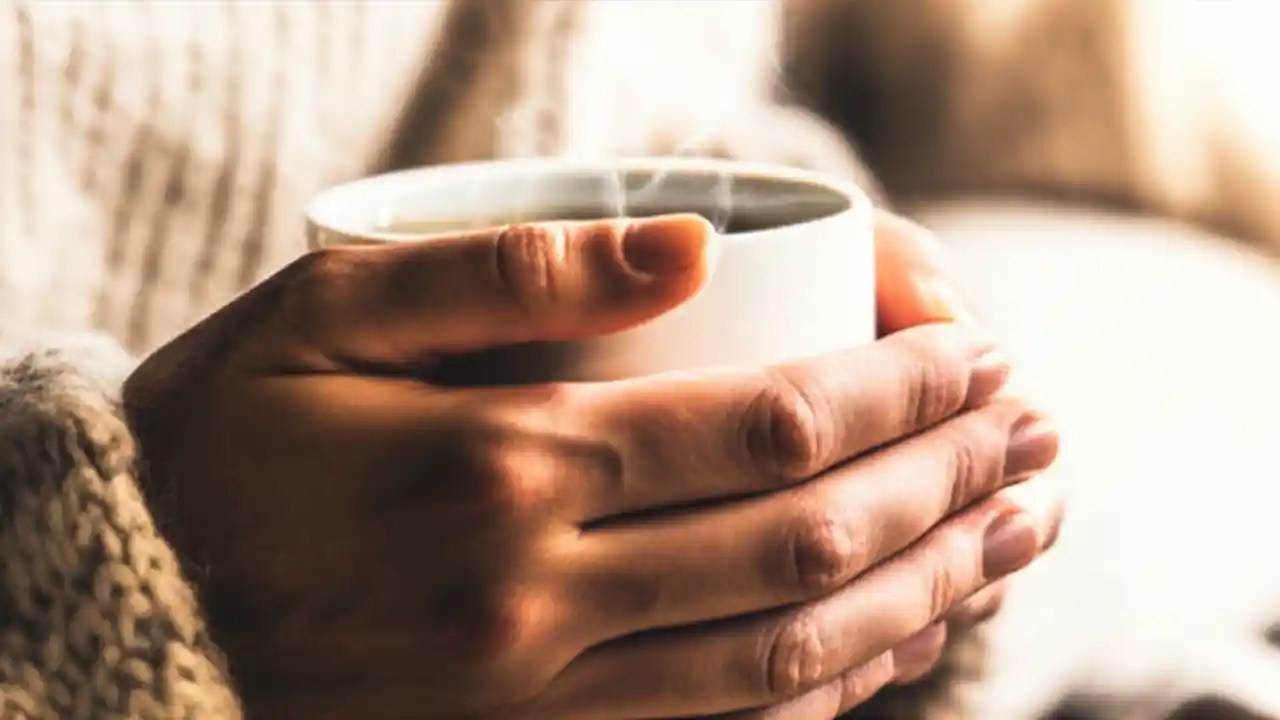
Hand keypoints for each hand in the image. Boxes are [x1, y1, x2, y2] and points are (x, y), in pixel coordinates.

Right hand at [124, 214, 1058, 718]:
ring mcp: (542, 696)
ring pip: (794, 647)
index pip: (770, 425)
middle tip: (1036, 429)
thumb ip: (502, 273)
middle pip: (810, 535)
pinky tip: (906, 637)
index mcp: (502, 470)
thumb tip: (689, 247)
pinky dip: (838, 683)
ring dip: (929, 584)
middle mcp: (541, 597)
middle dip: (949, 477)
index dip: (900, 388)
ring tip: (1021, 528)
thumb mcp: (322, 318)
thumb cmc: (221, 453)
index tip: (979, 353)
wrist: (132, 615)